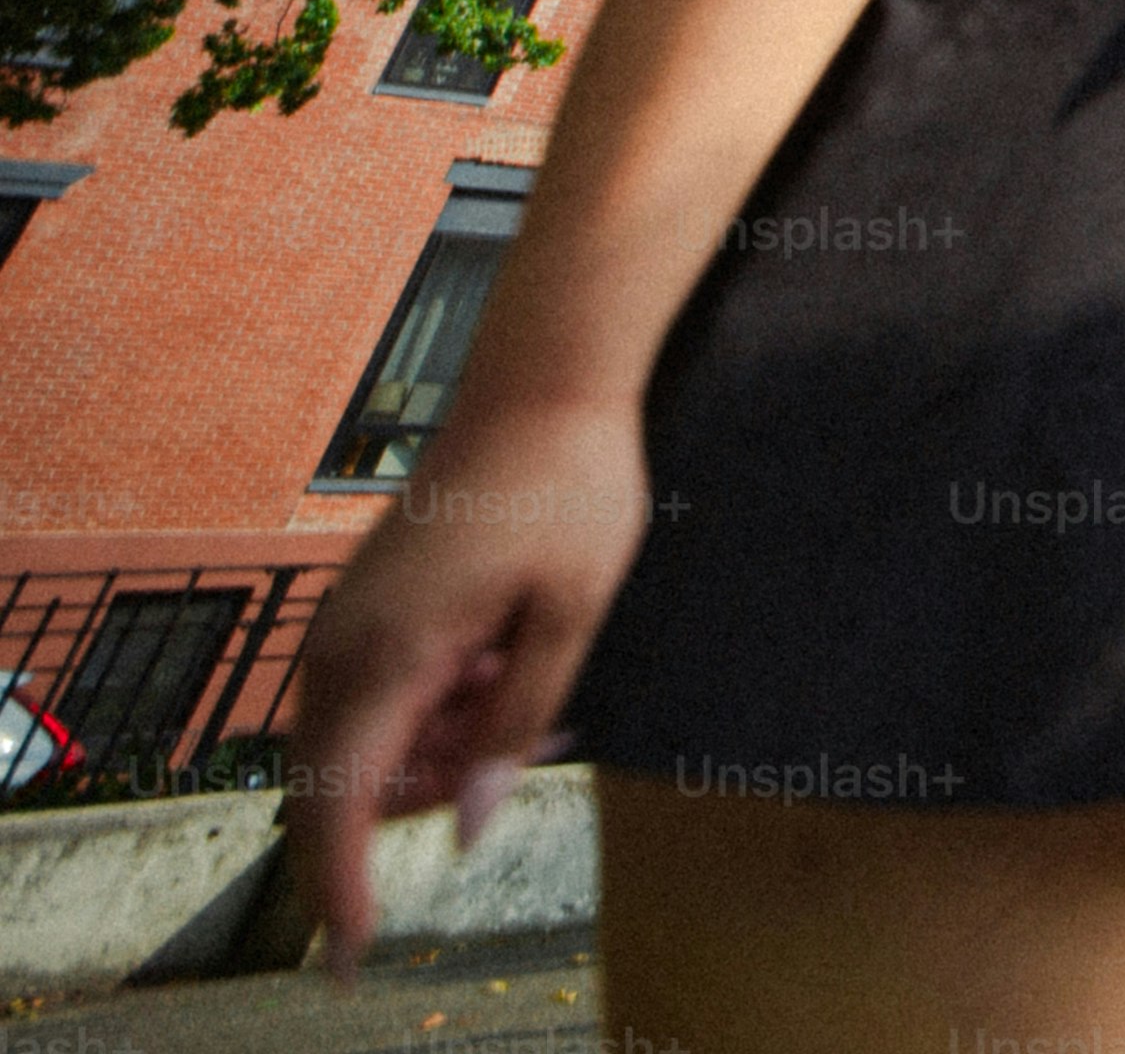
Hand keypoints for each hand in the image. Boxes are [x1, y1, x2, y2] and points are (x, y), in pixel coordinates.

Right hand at [281, 396, 643, 973]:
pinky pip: (378, 695)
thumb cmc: (569, 488)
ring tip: (524, 676)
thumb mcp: (572, 616)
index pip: (337, 806)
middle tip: (525, 737)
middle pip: (345, 785)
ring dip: (437, 746)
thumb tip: (471, 822)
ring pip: (363, 742)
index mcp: (388, 656)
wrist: (543, 386)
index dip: (340, 890)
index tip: (353, 952)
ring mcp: (347, 623)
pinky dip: (434, 707)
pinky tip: (500, 661)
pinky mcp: (365, 607)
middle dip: (424, 796)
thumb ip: (515, 725)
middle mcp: (344, 646)